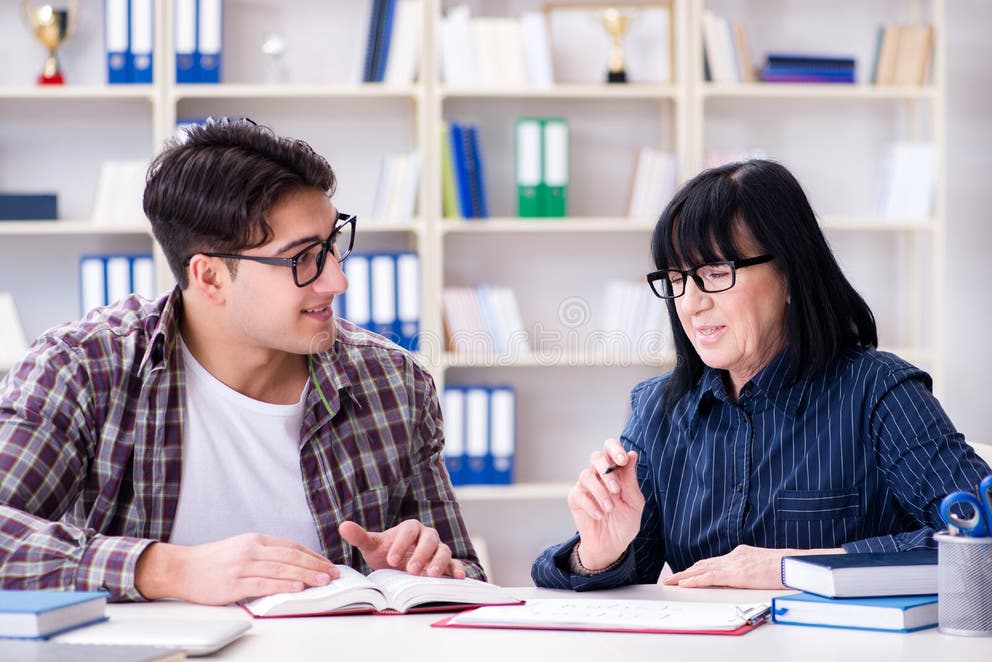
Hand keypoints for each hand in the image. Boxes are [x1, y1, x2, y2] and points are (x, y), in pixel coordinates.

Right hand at [135, 533, 338, 604]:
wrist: (182, 568)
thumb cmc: (213, 561)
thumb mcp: (241, 549)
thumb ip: (264, 555)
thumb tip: (292, 565)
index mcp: (256, 540)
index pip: (292, 546)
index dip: (313, 555)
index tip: (328, 564)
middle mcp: (252, 549)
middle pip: (291, 556)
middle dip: (316, 565)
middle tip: (333, 573)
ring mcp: (243, 565)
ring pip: (282, 569)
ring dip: (306, 575)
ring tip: (323, 581)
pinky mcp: (234, 582)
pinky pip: (263, 583)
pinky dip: (283, 585)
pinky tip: (297, 587)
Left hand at [338, 519, 465, 578]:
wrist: (399, 566)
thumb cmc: (387, 553)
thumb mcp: (372, 546)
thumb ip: (360, 537)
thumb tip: (343, 526)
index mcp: (410, 528)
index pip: (408, 531)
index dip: (401, 544)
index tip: (390, 559)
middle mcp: (427, 536)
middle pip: (429, 539)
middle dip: (420, 554)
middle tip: (410, 570)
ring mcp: (438, 549)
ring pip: (443, 550)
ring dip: (439, 562)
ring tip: (431, 575)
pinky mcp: (447, 563)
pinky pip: (455, 563)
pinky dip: (458, 568)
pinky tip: (457, 577)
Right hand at [567, 439, 643, 569]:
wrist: (613, 546)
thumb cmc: (625, 522)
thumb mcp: (634, 502)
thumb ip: (631, 479)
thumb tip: (632, 454)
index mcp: (615, 471)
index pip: (611, 449)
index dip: (615, 449)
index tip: (623, 460)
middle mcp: (599, 475)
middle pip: (596, 457)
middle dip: (606, 470)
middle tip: (616, 489)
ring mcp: (586, 487)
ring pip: (586, 475)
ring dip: (600, 492)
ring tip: (610, 509)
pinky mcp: (575, 499)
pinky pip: (579, 494)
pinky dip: (591, 505)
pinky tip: (600, 515)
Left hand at [663, 545, 843, 588]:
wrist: (795, 564)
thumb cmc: (786, 567)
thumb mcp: (766, 566)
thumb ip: (753, 568)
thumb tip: (749, 576)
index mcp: (741, 553)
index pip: (715, 561)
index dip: (699, 567)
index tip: (688, 572)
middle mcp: (734, 555)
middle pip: (705, 564)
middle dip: (687, 571)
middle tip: (672, 577)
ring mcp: (734, 563)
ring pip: (702, 569)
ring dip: (685, 576)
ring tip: (671, 581)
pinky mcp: (735, 573)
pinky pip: (709, 577)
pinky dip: (695, 581)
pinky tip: (684, 584)